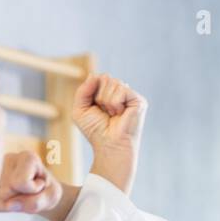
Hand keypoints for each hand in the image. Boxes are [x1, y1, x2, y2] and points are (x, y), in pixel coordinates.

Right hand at [0, 151, 62, 215]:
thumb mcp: (51, 197)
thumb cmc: (48, 190)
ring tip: (22, 193)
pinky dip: (7, 205)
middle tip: (30, 191)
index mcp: (27, 158)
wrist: (43, 191)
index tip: (40, 183)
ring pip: (0, 199)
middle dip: (22, 198)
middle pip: (9, 192)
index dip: (34, 190)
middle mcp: (8, 159)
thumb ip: (35, 202)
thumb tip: (7, 205)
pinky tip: (14, 195)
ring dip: (14, 202)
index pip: (21, 183)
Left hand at [73, 73, 146, 193]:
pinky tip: (119, 114)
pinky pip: (122, 89)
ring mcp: (130, 96)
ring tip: (113, 115)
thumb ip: (83, 90)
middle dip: (99, 96)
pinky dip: (115, 103)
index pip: (97, 78)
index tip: (95, 108)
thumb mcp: (80, 109)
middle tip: (105, 113)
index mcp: (108, 93)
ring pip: (113, 82)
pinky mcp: (139, 101)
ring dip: (107, 101)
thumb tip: (94, 75)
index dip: (92, 91)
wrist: (108, 145)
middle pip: (105, 77)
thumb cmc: (96, 131)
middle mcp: (120, 93)